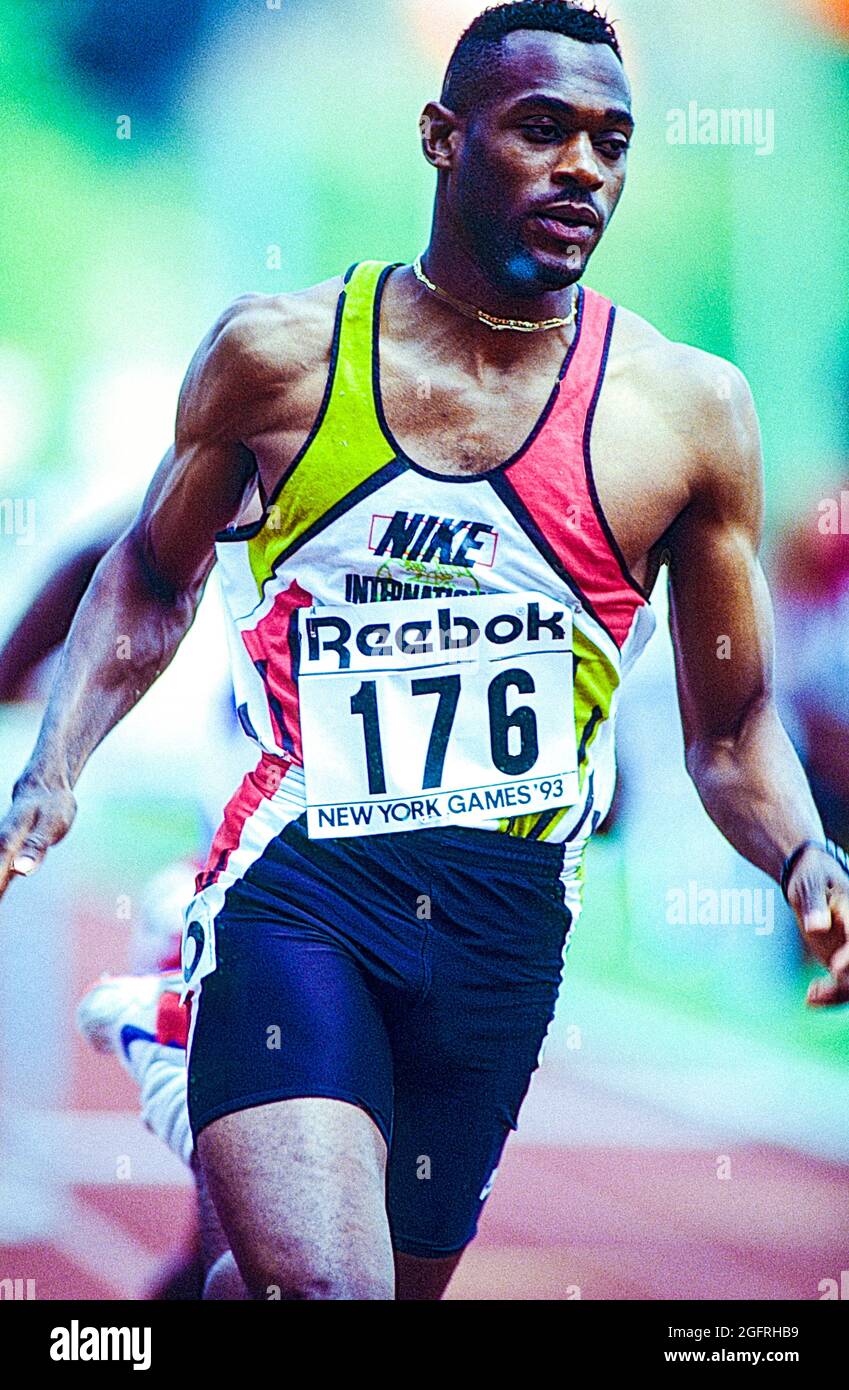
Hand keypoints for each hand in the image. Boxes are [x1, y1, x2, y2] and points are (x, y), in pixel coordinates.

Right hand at [0, 775, 76, 903]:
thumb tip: (22, 869)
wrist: (46, 788)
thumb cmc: (52, 806)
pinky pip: (2, 877)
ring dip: (0, 888)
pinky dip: (1, 887)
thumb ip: (36, 846)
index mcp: (10, 838)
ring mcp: (3, 851)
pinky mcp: (8, 857)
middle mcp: (1, 845)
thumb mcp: (51, 823)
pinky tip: (2, 896)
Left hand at [786, 846, 848, 1006]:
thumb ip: (812, 904)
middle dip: (844, 984)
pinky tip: (811, 997)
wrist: (810, 876)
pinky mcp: (845, 958)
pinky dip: (832, 995)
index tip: (835, 967)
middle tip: (816, 990)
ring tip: (811, 996)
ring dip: (837, 994)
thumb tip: (816, 927)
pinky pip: (845, 983)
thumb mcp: (807, 884)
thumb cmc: (809, 876)